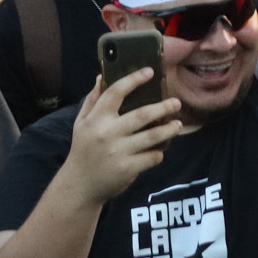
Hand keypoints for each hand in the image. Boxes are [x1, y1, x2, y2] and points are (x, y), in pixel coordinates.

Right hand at [61, 70, 181, 206]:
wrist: (79, 186)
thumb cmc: (83, 149)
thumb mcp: (81, 124)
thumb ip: (92, 100)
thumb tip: (101, 76)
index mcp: (95, 119)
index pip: (115, 93)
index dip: (133, 80)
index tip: (150, 71)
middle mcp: (107, 133)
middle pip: (142, 114)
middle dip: (163, 107)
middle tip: (177, 103)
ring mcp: (118, 151)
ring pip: (152, 136)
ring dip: (169, 130)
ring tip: (178, 125)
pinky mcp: (128, 168)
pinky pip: (152, 156)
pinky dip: (159, 152)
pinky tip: (161, 148)